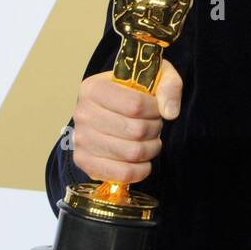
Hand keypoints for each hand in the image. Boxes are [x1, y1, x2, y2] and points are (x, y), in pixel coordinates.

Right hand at [67, 61, 182, 184]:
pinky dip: (141, 170)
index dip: (155, 110)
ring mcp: (81, 139)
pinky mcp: (84, 162)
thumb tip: (170, 113)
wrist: (113, 109)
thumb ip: (169, 87)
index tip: (155, 108)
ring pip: (132, 153)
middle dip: (154, 129)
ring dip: (151, 149)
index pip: (135, 105)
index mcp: (93, 88)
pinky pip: (122, 173)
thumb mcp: (157, 76)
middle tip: (153, 125)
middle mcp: (82, 113)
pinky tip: (142, 160)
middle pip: (135, 131)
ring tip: (148, 140)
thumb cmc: (135, 92)